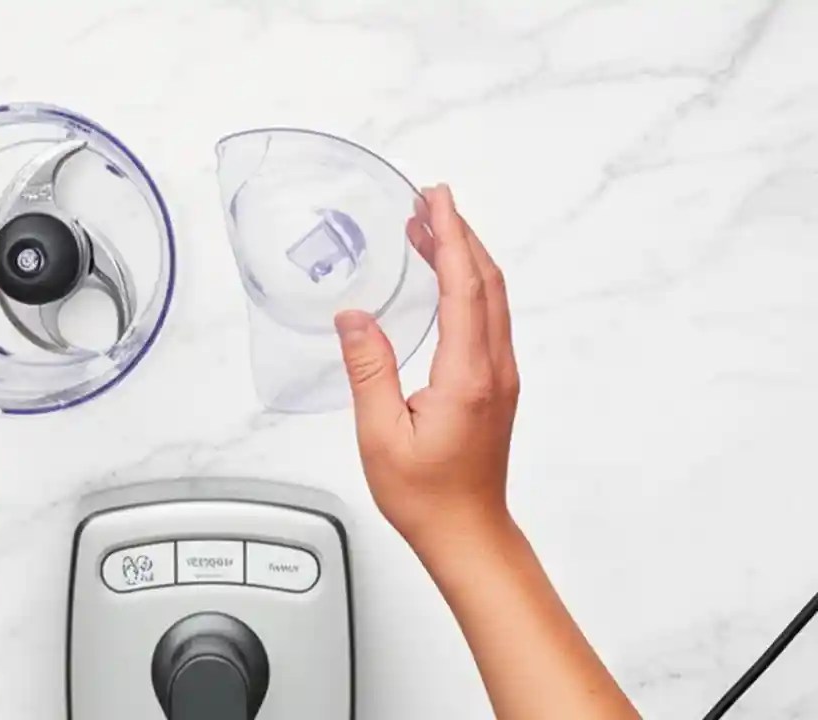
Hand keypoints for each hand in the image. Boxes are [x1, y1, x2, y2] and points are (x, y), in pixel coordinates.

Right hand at [336, 184, 518, 549]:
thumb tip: (353, 316)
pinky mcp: (494, 385)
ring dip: (465, 257)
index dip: (450, 236)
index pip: (464, 287)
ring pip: (491, 298)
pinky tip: (444, 281)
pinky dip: (468, 285)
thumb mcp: (379, 434)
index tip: (435, 199)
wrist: (467, 533)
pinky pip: (489, 318)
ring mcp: (499, 376)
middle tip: (428, 201)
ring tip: (429, 229)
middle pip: (486, 282)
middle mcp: (492, 369)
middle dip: (459, 234)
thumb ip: (367, 369)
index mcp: (466, 376)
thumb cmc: (425, 495)